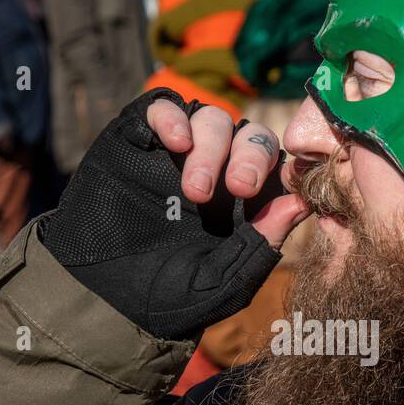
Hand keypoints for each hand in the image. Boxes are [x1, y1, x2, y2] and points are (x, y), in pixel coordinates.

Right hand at [39, 89, 310, 341]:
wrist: (103, 297)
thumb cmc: (169, 298)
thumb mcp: (225, 282)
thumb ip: (261, 245)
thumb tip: (300, 203)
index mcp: (246, 204)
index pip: (279, 166)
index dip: (285, 170)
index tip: (280, 194)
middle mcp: (217, 171)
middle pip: (251, 136)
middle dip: (252, 157)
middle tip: (239, 189)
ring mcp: (176, 152)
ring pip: (211, 117)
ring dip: (212, 146)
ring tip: (195, 191)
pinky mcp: (137, 139)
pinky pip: (161, 106)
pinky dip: (173, 116)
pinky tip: (176, 141)